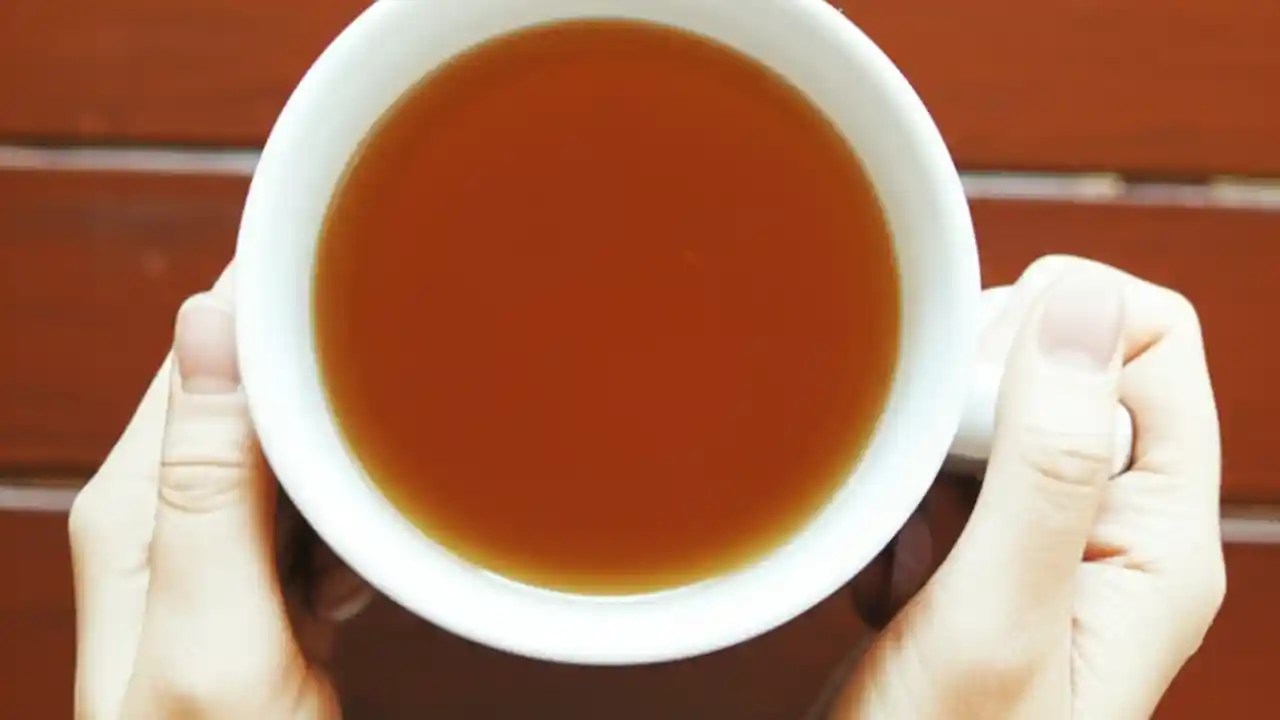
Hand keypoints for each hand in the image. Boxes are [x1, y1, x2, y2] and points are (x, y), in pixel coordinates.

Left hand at [70, 269, 374, 718]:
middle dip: (330, 401)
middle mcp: (168, 518)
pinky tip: (357, 570)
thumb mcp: (215, 630)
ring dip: (349, 470)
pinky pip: (316, 514)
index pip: (202, 356)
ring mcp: (216, 558)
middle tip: (389, 420)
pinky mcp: (260, 590)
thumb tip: (206, 317)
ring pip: (298, 453)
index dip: (277, 312)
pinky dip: (353, 528)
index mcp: (137, 506)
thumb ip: (209, 481)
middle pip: (258, 398)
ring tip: (368, 518)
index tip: (356, 279)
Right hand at [831, 256, 1224, 718]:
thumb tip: (1085, 300)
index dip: (1056, 335)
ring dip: (926, 463)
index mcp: (1159, 537)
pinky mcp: (981, 561)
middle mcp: (1115, 530)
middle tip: (932, 489)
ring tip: (908, 553)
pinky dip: (899, 502)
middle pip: (1063, 365)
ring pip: (990, 418)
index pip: (1151, 340)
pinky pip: (941, 471)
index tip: (975, 403)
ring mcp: (1046, 547)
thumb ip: (1051, 465)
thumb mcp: (999, 618)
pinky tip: (889, 576)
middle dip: (973, 408)